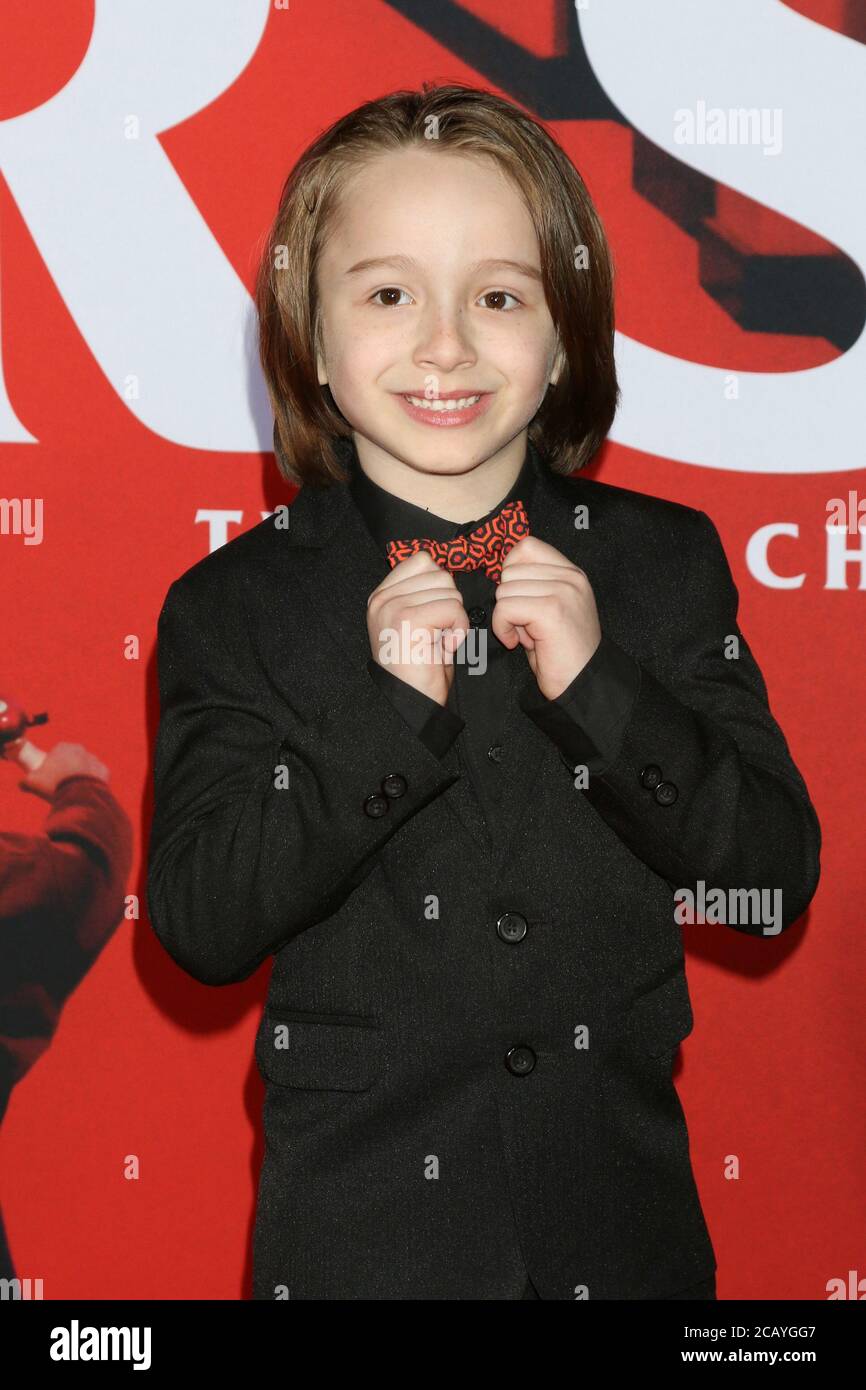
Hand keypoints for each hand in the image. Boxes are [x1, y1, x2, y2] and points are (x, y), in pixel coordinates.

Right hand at [19, 742, 108, 800]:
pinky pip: (97, 777)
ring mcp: (94, 759)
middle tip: (61, 785)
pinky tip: (86, 793)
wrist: (79, 794)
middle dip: (66, 769)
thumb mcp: (32, 782)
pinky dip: (92, 783)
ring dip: (80, 776)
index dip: (51, 765)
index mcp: (63, 747)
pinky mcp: (104, 771)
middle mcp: (80, 749)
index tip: (49, 777)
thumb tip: (21, 784)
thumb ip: (25, 780)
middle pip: (71, 760)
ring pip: (84, 768)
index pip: (56, 753)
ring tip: (73, 790)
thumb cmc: (54, 784)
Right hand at [367, 551, 469, 706]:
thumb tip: (447, 569)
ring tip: (440, 642)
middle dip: (451, 605)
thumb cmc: (422, 668)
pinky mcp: (408, 619)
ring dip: (456, 619)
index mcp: (383, 595)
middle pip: (440, 574)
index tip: (435, 617)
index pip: (423, 560)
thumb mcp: (419, 622)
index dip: (441, 587)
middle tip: (438, 635)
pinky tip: (445, 648)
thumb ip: (425, 593)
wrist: (412, 705)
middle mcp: (382, 598)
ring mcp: (392, 607)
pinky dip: (459, 629)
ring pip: (450, 591)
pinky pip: (453, 608)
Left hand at [491, 536, 600, 699]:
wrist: (583, 683)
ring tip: (529, 634)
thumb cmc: (562, 652)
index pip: (527, 546)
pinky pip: (504, 608)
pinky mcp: (551, 610)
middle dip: (509, 600)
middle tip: (528, 625)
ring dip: (507, 617)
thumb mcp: (551, 607)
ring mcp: (562, 591)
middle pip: (510, 570)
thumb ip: (533, 584)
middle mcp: (570, 577)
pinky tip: (520, 643)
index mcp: (572, 573)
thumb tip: (500, 572)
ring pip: (504, 590)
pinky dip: (503, 629)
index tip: (519, 598)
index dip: (511, 571)